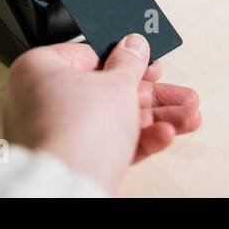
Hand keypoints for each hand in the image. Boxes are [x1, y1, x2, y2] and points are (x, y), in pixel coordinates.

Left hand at [4, 34, 200, 193]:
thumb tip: (133, 44)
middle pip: (108, 90)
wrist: (71, 183)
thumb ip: (129, 62)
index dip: (125, 58)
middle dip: (153, 95)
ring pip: (115, 119)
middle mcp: (43, 100)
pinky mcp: (74, 159)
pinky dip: (138, 139)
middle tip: (179, 94)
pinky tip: (166, 135)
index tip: (148, 60)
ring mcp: (58, 132)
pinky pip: (109, 143)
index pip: (89, 54)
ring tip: (188, 117)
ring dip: (156, 118)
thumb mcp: (116, 84)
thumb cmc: (77, 130)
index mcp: (40, 69)